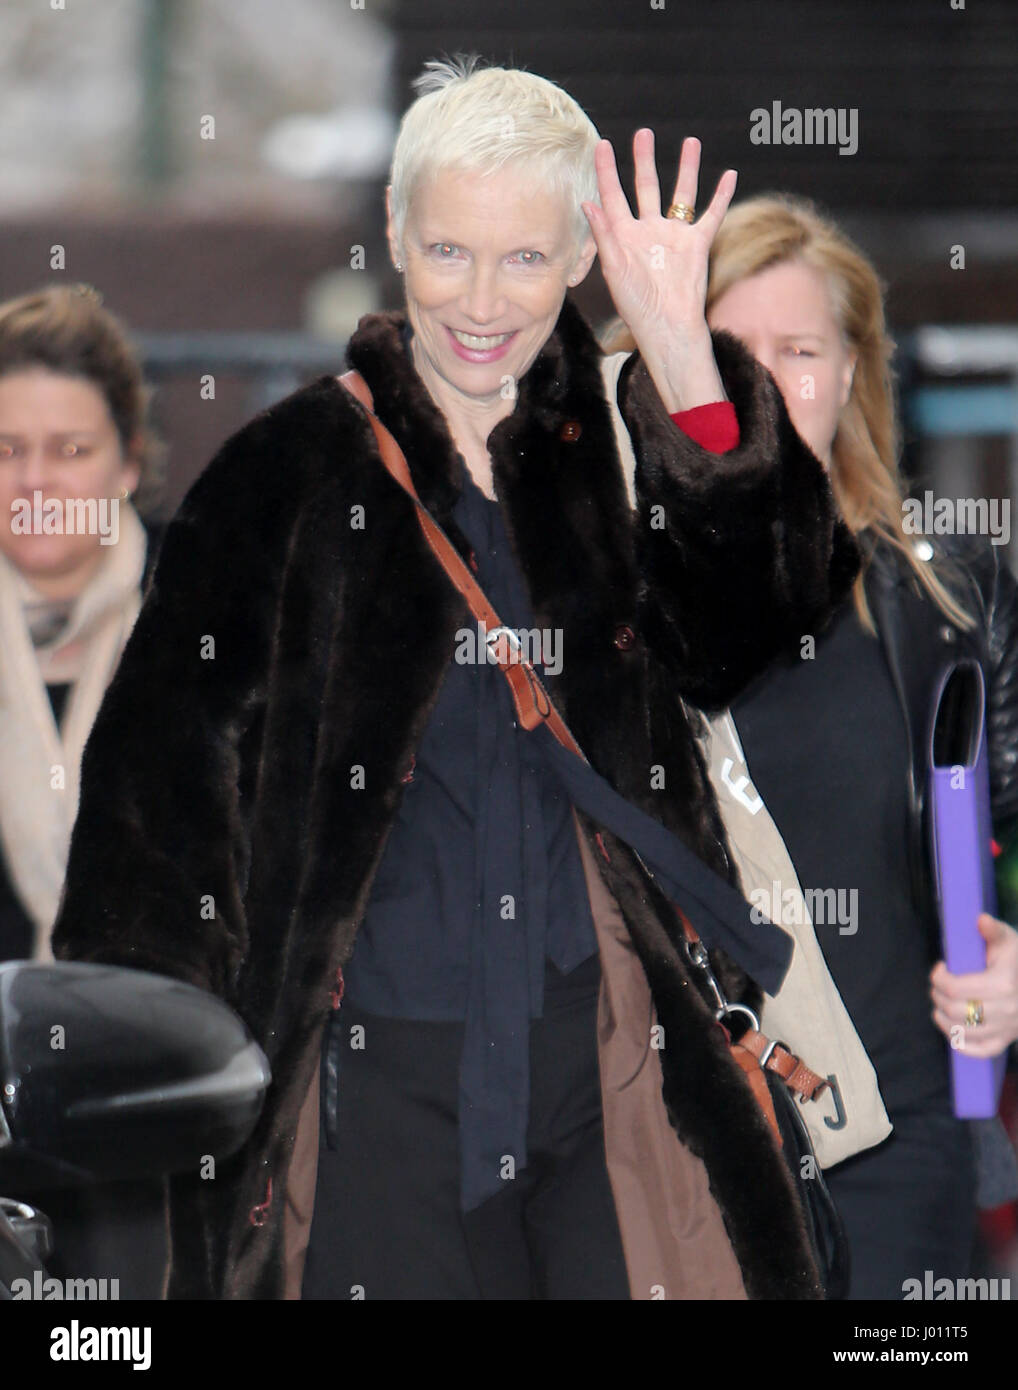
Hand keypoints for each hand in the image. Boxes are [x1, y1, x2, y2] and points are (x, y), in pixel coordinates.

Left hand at [582, 131, 736, 410]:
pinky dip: (722, 196)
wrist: (668, 328)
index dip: (606, 171)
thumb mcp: (614, 270)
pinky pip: (712, 215)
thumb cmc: (636, 306)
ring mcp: (674, 237)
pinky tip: (729, 175)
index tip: (602, 145)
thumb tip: (587, 203)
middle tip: (643, 134)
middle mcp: (649, 232)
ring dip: (687, 169)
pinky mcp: (697, 245)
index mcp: (624, 236)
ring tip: (690, 142)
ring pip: (681, 194)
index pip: (612, 195)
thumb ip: (603, 235)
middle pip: (646, 187)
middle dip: (644, 160)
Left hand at [930, 913, 1017, 1056]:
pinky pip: (980, 1051)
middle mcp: (1006, 1010)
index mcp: (1003, 984)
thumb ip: (993, 930)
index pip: (954, 988)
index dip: (938, 977)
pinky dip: (960, 1044)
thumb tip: (980, 919)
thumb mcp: (1009, 941)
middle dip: (938, 996)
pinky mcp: (1006, 1040)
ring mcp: (1007, 1028)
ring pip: (962, 1032)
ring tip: (941, 1004)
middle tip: (938, 985)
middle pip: (954, 1010)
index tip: (940, 967)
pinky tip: (952, 1029)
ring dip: (943, 1018)